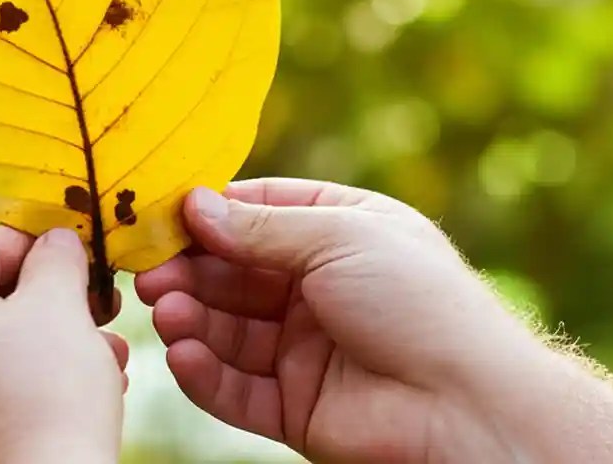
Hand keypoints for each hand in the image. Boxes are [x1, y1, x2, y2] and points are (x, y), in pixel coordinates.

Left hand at [0, 227, 127, 463]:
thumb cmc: (51, 394)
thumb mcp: (62, 305)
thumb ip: (57, 257)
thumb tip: (57, 240)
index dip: (42, 242)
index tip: (88, 256)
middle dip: (56, 299)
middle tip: (103, 309)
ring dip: (58, 337)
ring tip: (107, 355)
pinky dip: (38, 375)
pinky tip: (87, 387)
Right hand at [136, 180, 612, 462]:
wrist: (465, 401)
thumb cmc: (417, 301)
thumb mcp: (341, 237)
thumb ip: (263, 228)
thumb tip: (196, 204)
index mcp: (344, 233)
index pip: (264, 212)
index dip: (214, 214)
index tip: (161, 213)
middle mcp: (322, 288)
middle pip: (237, 274)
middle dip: (192, 271)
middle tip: (147, 271)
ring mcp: (309, 349)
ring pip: (230, 332)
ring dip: (192, 320)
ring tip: (164, 312)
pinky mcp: (297, 407)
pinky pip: (238, 390)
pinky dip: (206, 374)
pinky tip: (183, 356)